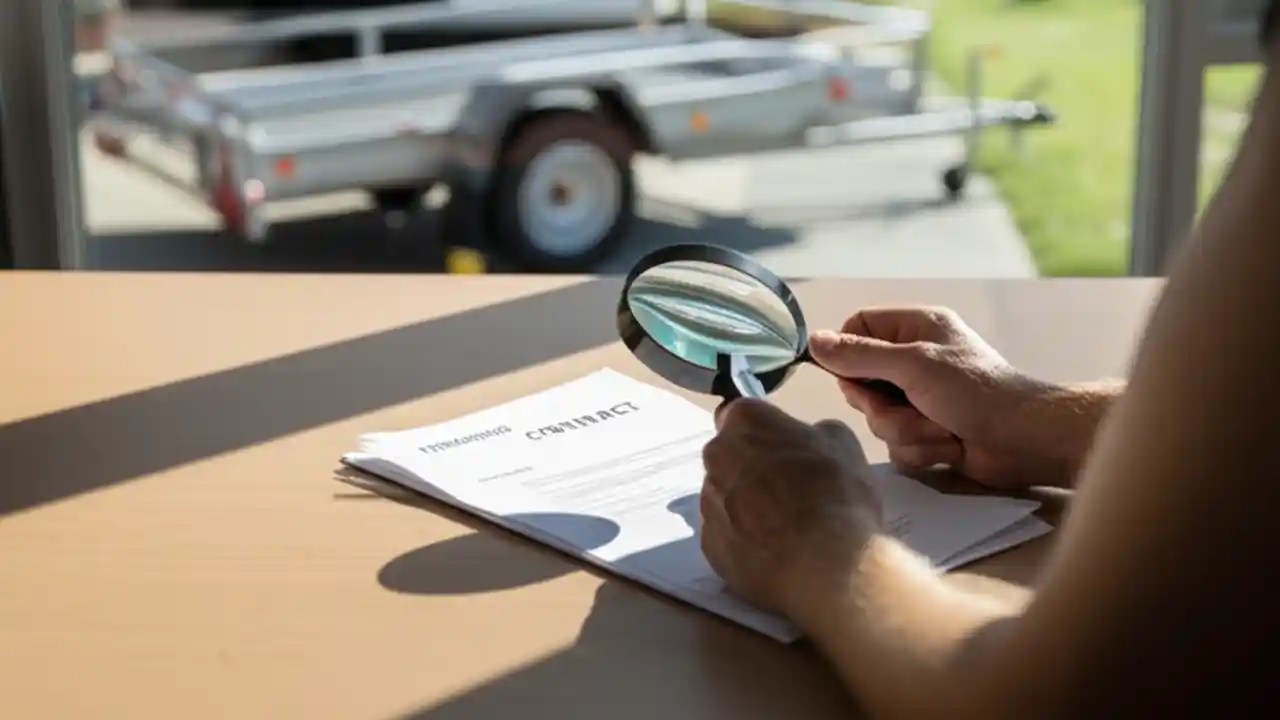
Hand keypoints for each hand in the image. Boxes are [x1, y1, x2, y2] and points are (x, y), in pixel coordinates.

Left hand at [700, 399, 881, 622]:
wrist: (824, 564)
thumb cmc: (837, 494)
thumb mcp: (844, 445)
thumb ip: (815, 433)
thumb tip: (807, 440)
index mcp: (745, 421)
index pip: (744, 415)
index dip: (766, 432)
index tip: (787, 450)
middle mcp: (716, 456)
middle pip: (729, 456)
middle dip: (752, 467)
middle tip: (789, 490)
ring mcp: (708, 502)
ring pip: (725, 496)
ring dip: (746, 505)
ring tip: (784, 528)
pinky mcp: (708, 545)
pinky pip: (725, 533)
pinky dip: (742, 539)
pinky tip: (772, 552)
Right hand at [808, 307, 1097, 488]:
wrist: (1026, 440)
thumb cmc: (976, 391)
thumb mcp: (914, 365)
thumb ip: (861, 355)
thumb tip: (813, 341)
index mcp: (915, 328)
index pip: (857, 329)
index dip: (847, 355)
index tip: (851, 376)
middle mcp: (915, 359)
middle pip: (861, 381)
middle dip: (883, 405)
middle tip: (908, 405)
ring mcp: (920, 398)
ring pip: (878, 418)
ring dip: (906, 430)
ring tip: (940, 429)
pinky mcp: (928, 431)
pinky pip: (897, 444)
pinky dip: (921, 448)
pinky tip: (949, 446)